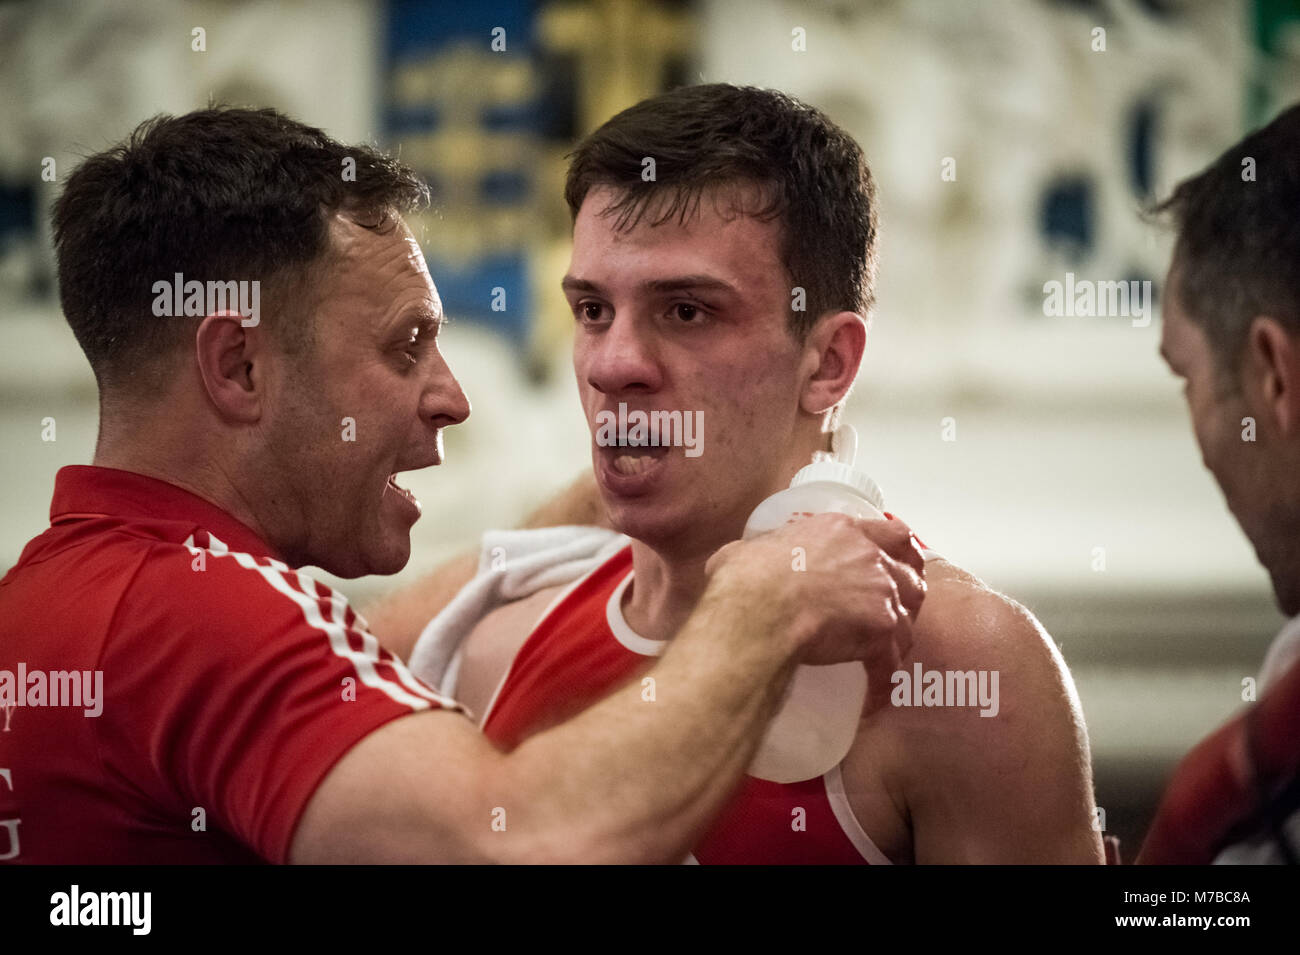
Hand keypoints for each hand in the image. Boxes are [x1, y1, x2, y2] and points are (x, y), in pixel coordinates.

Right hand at [705, 513, 925, 680]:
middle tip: (895, 608)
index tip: (895, 561)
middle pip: (911, 572)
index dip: (897, 550)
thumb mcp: (746, 550)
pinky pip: (892, 662)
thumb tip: (739, 560)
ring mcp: (880, 592)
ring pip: (909, 617)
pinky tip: (874, 698)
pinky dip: (884, 682)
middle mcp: (868, 556)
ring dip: (900, 636)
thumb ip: (757, 550)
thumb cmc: (745, 580)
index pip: (890, 532)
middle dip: (907, 592)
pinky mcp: (880, 629)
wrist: (757, 613)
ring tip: (887, 654)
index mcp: (840, 530)